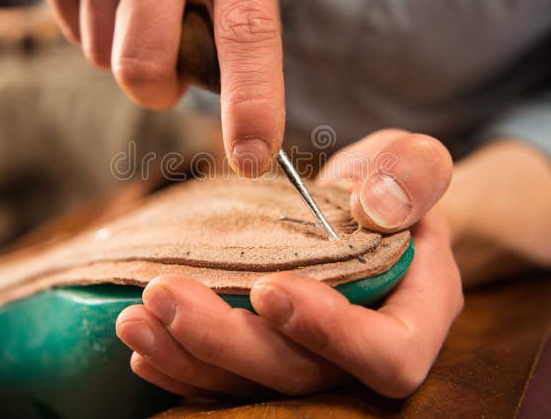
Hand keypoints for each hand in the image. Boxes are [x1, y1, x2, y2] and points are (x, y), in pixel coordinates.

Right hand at [23, 0, 284, 174]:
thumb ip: (238, 19)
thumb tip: (228, 105)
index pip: (246, 32)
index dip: (251, 104)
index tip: (252, 158)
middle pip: (144, 68)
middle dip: (158, 87)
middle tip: (171, 56)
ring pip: (101, 57)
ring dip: (124, 48)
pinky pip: (68, 31)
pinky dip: (92, 23)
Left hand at [115, 130, 460, 397]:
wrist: (365, 211)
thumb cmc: (393, 186)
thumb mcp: (413, 162)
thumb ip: (412, 176)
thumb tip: (377, 208)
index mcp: (416, 315)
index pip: (388, 354)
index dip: (330, 334)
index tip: (269, 289)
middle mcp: (362, 355)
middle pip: (302, 378)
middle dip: (229, 342)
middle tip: (165, 294)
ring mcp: (314, 362)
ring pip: (253, 388)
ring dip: (189, 356)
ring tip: (134, 318)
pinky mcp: (272, 357)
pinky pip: (226, 379)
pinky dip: (182, 363)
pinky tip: (143, 339)